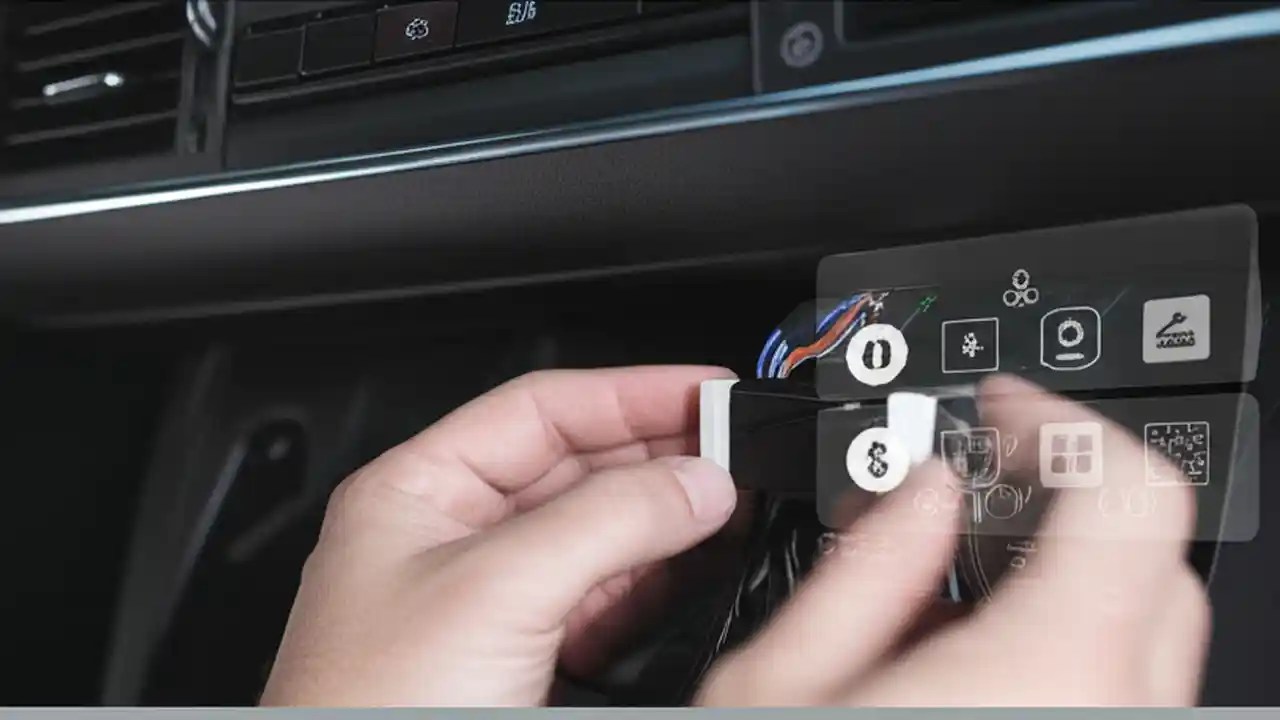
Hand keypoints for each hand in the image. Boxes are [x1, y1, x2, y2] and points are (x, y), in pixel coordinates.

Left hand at [261, 366, 739, 705]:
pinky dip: (658, 579)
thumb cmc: (371, 713)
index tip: (702, 390)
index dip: (628, 392)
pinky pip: (605, 597)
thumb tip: (693, 481)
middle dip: (657, 454)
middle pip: (575, 466)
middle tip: (731, 446)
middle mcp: (451, 539)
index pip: (539, 410)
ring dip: (667, 516)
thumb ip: (605, 522)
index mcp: (415, 493)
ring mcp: (489, 602)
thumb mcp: (495, 591)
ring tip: (731, 499)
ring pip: (597, 533)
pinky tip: (699, 564)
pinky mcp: (522, 659)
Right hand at [697, 375, 1208, 706]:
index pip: (1128, 493)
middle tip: (968, 490)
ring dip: (1063, 581)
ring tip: (950, 586)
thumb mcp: (781, 688)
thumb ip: (867, 567)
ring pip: (1144, 635)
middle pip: (1148, 560)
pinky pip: (1119, 696)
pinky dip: (1063, 651)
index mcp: (1040, 674)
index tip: (998, 414)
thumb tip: (917, 491)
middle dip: (1059, 504)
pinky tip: (967, 662)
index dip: (1064, 425)